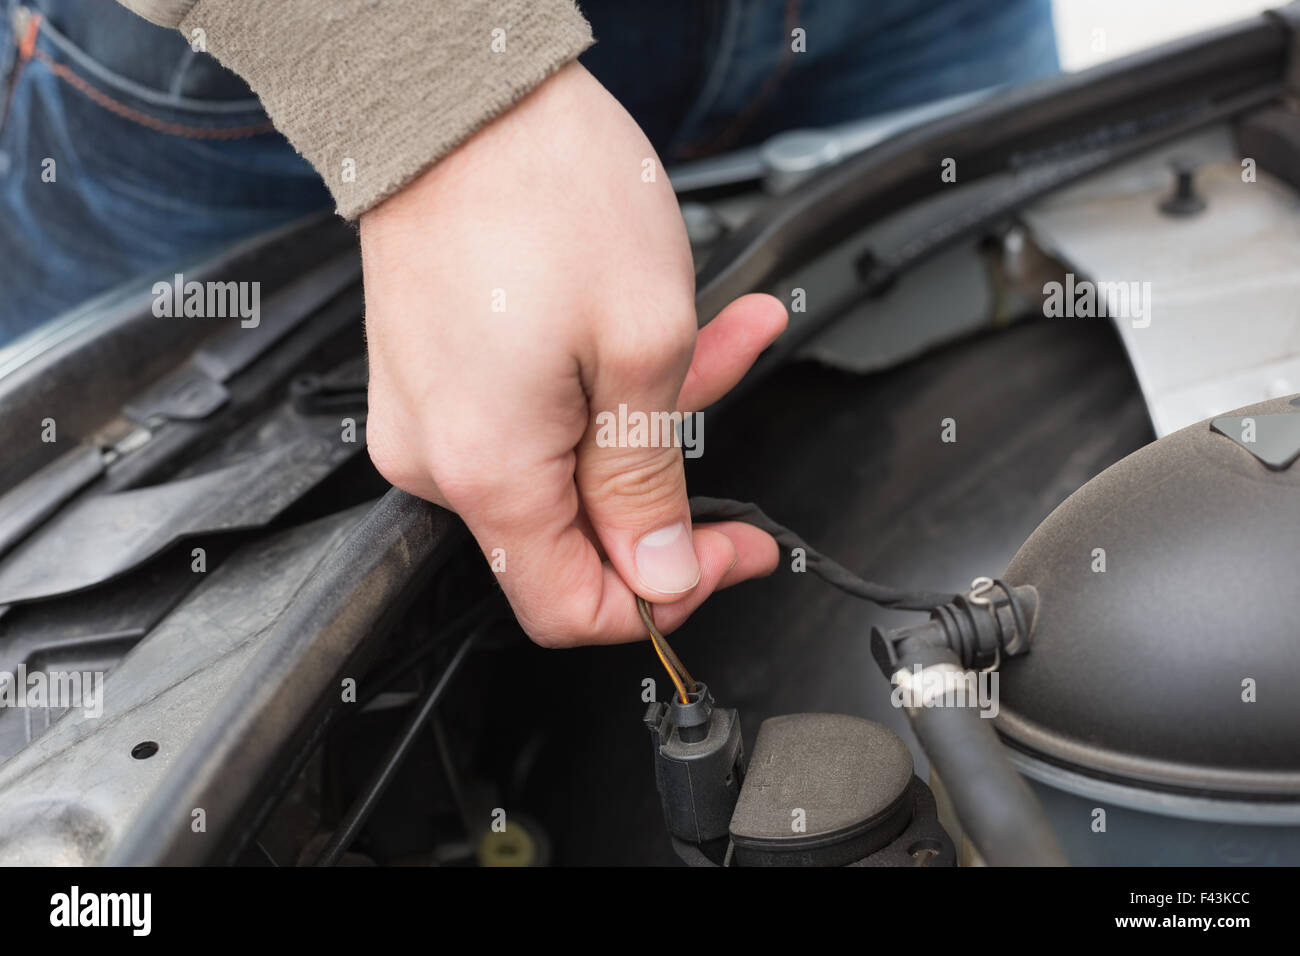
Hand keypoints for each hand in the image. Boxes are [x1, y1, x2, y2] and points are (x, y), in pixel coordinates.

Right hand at [360, 62, 785, 645]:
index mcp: (488, 472)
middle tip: (731, 405)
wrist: (457, 93)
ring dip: (647, 415)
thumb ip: (647, 481)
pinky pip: (530, 417)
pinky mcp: (438, 378)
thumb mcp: (640, 348)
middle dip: (669, 481)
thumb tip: (658, 574)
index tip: (729, 549)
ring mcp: (433, 418)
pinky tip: (657, 325)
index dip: (666, 594)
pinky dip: (599, 386)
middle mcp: (441, 461)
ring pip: (564, 467)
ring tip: (718, 334)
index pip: (571, 608)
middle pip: (574, 536)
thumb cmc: (544, 191)